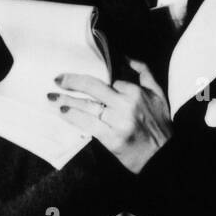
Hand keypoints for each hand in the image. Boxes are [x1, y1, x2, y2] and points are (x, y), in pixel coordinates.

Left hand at [52, 58, 171, 173]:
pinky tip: (62, 112)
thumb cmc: (160, 126)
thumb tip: (126, 58)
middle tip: (57, 79)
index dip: (97, 83)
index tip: (81, 82)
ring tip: (51, 97)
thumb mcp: (159, 94)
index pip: (110, 80)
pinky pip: (88, 124)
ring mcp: (118, 121)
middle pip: (93, 87)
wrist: (163, 158)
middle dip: (72, 81)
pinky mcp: (112, 138)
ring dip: (66, 100)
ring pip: (87, 105)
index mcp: (136, 92)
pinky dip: (74, 117)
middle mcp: (126, 104)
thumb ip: (144, 73)